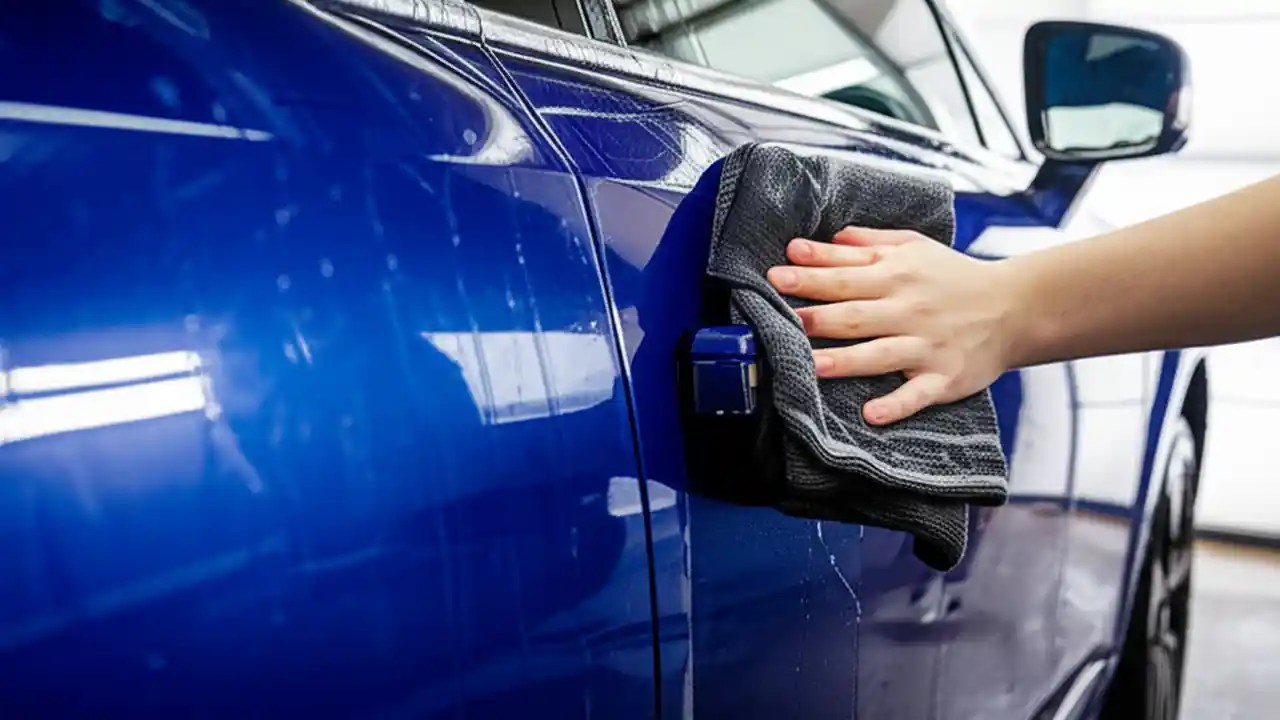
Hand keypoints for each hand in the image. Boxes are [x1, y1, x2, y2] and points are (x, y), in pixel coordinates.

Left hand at [765, 227, 1023, 424]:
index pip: (845, 275)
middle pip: (856, 314)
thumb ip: (868, 242)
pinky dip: (895, 405)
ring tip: (812, 365)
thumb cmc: (954, 276)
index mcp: (897, 275)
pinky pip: (916, 394)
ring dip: (846, 361)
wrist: (1015, 307)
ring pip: (880, 354)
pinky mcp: (943, 378)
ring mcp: (926, 346)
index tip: (776, 274)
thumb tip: (824, 239)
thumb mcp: (914, 247)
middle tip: (783, 318)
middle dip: (818, 316)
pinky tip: (870, 414)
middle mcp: (908, 310)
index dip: (810, 275)